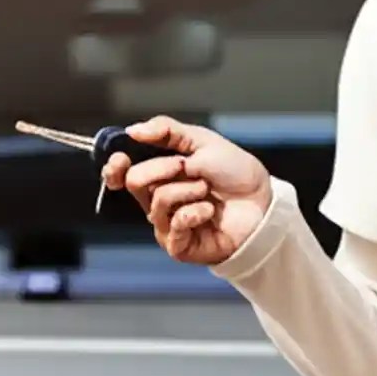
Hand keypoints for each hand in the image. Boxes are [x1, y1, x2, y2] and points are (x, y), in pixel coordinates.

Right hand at [100, 115, 273, 265]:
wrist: (262, 200)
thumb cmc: (234, 172)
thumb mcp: (203, 141)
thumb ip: (168, 131)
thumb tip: (133, 130)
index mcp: (159, 174)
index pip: (121, 174)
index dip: (114, 167)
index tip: (121, 157)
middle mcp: (159, 199)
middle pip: (134, 182)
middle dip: (160, 168)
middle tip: (185, 166)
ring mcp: (168, 224)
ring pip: (157, 202)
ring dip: (186, 189)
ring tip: (206, 190)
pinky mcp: (180, 246)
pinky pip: (174, 226)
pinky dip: (193, 212)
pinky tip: (208, 210)